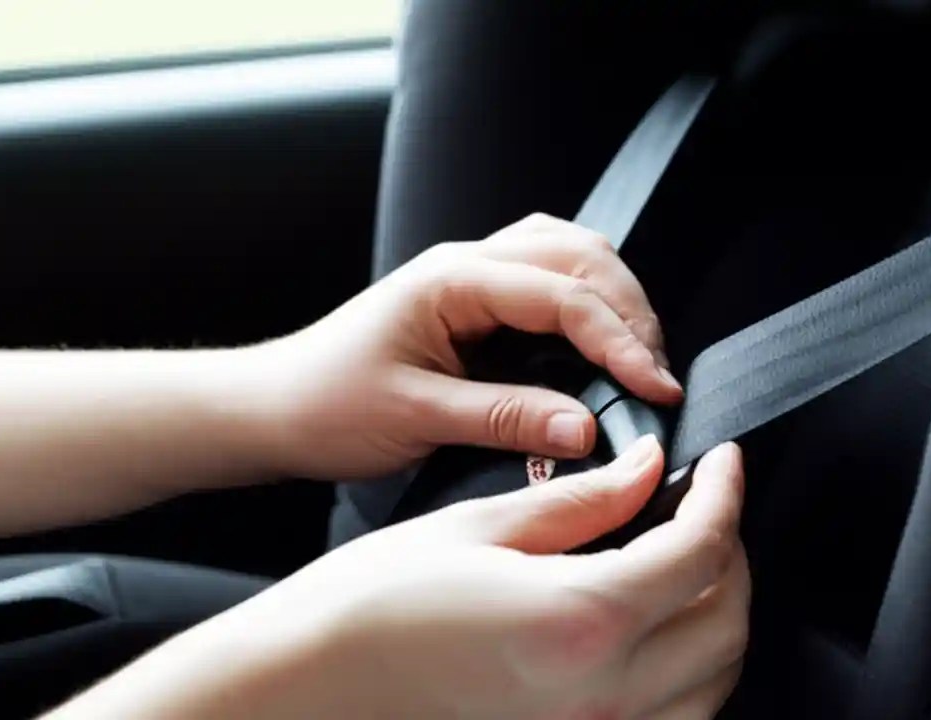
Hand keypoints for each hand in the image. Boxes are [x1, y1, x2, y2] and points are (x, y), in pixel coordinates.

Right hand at [53, 439, 748, 719]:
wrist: (309, 687)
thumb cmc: (371, 604)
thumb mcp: (479, 528)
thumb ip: (582, 502)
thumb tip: (648, 471)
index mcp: (581, 619)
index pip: (701, 551)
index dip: (724, 494)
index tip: (722, 462)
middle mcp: (603, 694)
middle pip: (727, 623)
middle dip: (731, 553)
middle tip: (703, 507)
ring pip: (713, 684)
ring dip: (716, 618)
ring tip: (682, 567)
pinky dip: (686, 676)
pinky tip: (653, 636)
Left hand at [236, 213, 682, 478]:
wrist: (274, 407)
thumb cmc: (327, 406)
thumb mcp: (416, 418)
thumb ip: (504, 418)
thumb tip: (586, 429)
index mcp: (452, 281)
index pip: (562, 295)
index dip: (620, 341)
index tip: (657, 388)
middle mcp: (467, 264)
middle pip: (580, 256)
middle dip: (630, 312)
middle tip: (657, 377)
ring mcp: (471, 277)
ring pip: (570, 255)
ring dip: (614, 298)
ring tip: (640, 358)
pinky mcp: (474, 302)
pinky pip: (547, 279)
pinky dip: (587, 303)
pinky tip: (600, 342)